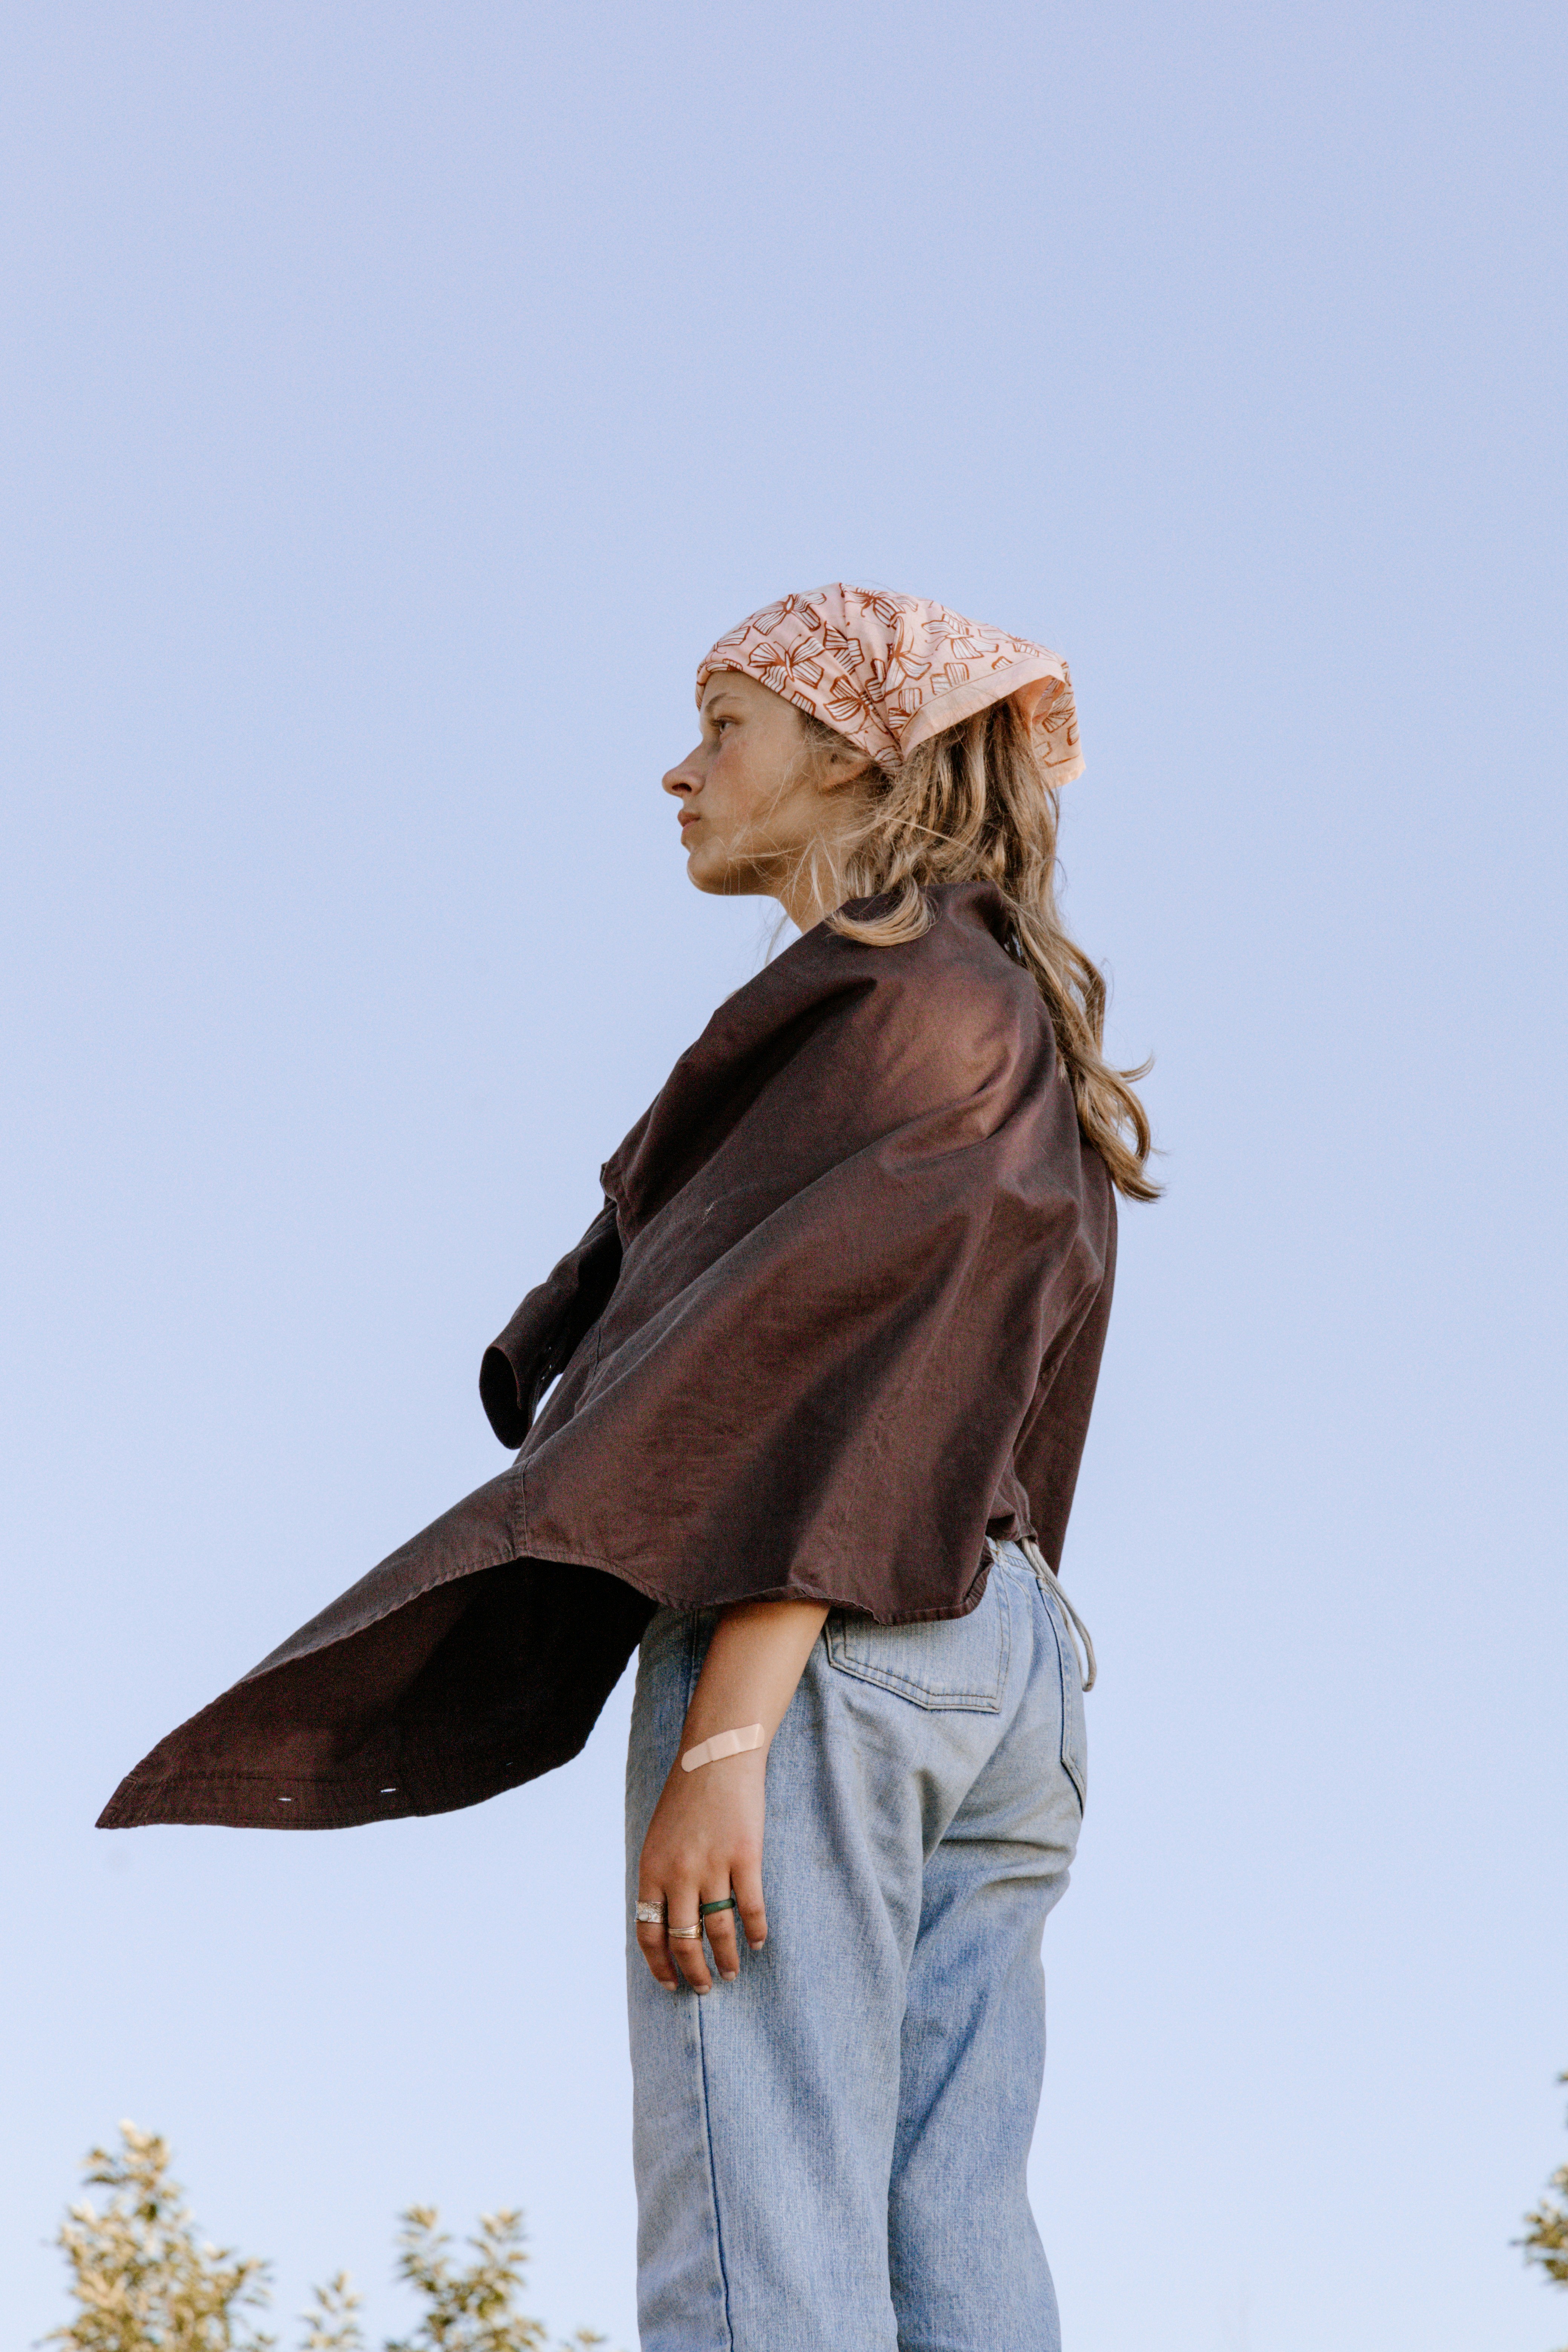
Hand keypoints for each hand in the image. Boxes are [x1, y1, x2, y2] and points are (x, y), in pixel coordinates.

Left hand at [634, 1597, 826, 1992]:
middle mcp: (678, 1873)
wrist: (715, 1756)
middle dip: (694, 1971)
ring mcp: (712, 1866)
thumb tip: (664, 1921)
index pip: (648, 1933)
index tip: (670, 1983)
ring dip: (726, 1958)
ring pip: (718, 1930)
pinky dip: (755, 1931)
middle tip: (705, 1987)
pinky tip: (759, 1942)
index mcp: (651, 1869)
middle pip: (683, 1940)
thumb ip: (659, 1878)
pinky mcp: (745, 1857)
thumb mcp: (658, 1838)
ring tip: (732, 1971)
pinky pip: (750, 1907)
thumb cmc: (686, 1797)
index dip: (659, 1965)